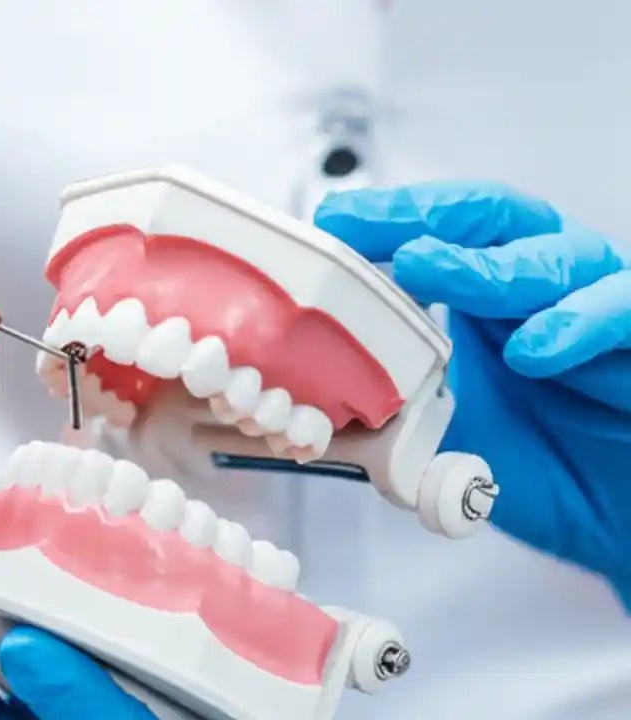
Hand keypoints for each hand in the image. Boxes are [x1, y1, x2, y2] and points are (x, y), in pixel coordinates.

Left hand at [315, 181, 630, 604]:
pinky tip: (531, 350)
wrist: (621, 521)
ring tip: (423, 266)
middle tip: (360, 225)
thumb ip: (390, 416)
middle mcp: (549, 286)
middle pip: (492, 220)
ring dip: (482, 266)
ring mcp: (602, 308)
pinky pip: (624, 312)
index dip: (388, 221)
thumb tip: (299, 417)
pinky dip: (578, 324)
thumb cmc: (542, 465)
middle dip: (422, 216)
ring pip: (554, 259)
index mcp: (494, 295)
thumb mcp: (446, 439)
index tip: (328, 223)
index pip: (441, 233)